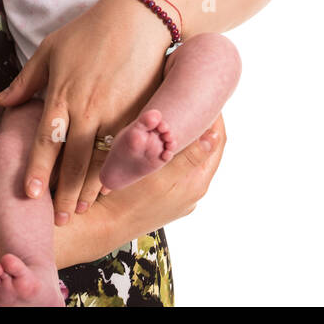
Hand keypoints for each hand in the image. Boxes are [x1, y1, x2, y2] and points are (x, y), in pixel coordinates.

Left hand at [0, 0, 175, 224]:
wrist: (138, 18)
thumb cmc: (89, 31)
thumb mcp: (50, 50)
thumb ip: (25, 81)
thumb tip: (1, 103)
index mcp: (62, 94)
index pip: (47, 141)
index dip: (38, 169)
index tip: (31, 194)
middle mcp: (88, 109)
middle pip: (73, 160)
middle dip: (64, 192)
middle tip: (57, 219)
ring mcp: (116, 113)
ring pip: (101, 160)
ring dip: (90, 189)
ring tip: (81, 210)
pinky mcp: (139, 113)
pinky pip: (125, 149)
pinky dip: (117, 170)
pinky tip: (110, 187)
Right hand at [82, 115, 225, 254]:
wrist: (107, 225)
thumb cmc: (131, 198)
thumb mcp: (161, 174)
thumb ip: (190, 156)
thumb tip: (215, 135)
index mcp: (197, 183)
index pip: (217, 142)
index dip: (215, 119)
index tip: (208, 98)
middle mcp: (194, 192)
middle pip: (207, 151)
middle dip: (203, 127)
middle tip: (193, 102)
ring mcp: (181, 198)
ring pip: (192, 160)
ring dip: (188, 140)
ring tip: (178, 118)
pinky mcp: (168, 200)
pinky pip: (179, 170)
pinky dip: (175, 154)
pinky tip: (163, 144)